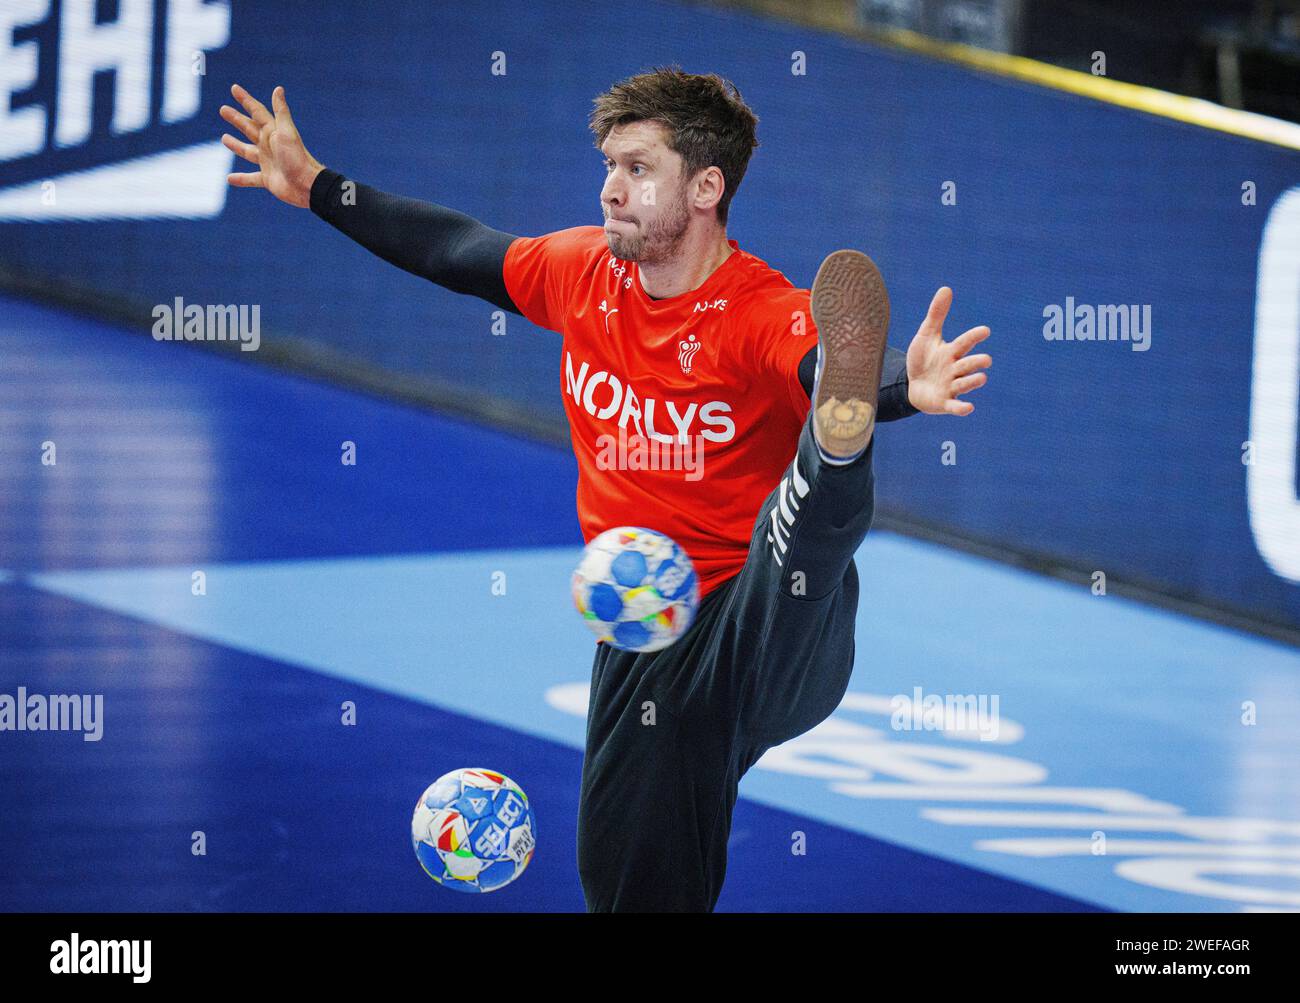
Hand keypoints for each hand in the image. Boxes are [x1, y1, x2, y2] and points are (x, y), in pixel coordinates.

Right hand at [221, 84, 323, 207]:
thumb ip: (281, 111)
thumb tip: (278, 88)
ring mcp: (268, 162)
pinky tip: (229, 179)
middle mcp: (269, 145)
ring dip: (236, 145)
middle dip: (236, 119)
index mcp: (273, 132)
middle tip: (223, 109)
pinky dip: (241, 179)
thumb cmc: (297, 158)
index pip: (257, 111)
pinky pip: (251, 178)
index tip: (234, 88)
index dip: (246, 100)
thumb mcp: (287, 132)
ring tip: (224, 138)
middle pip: (249, 128)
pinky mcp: (267, 179)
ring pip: (247, 151)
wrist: (307, 185)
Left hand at [905, 287, 990, 414]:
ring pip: (965, 384)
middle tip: (986, 360)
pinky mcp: (944, 403)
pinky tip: (968, 408)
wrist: (911, 385)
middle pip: (969, 365)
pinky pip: (955, 406)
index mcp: (952, 352)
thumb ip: (937, 314)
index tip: (985, 330)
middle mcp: (955, 370)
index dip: (973, 337)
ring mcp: (951, 387)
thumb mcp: (926, 336)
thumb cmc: (922, 359)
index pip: (964, 343)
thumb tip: (946, 288)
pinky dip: (961, 408)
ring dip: (973, 381)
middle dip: (977, 362)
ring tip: (981, 377)